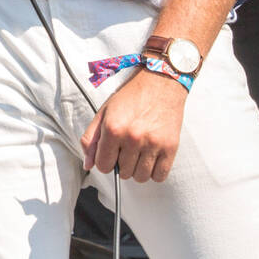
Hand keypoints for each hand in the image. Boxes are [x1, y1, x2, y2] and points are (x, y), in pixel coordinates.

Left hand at [80, 68, 185, 182]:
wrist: (161, 81)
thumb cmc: (132, 95)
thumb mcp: (105, 112)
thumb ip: (91, 138)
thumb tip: (88, 164)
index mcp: (114, 128)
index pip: (103, 166)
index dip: (106, 161)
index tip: (112, 154)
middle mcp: (133, 137)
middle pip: (123, 173)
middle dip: (123, 164)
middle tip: (128, 147)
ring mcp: (153, 143)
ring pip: (140, 177)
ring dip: (138, 169)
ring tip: (140, 153)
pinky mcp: (170, 147)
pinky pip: (159, 176)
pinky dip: (154, 172)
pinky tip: (152, 157)